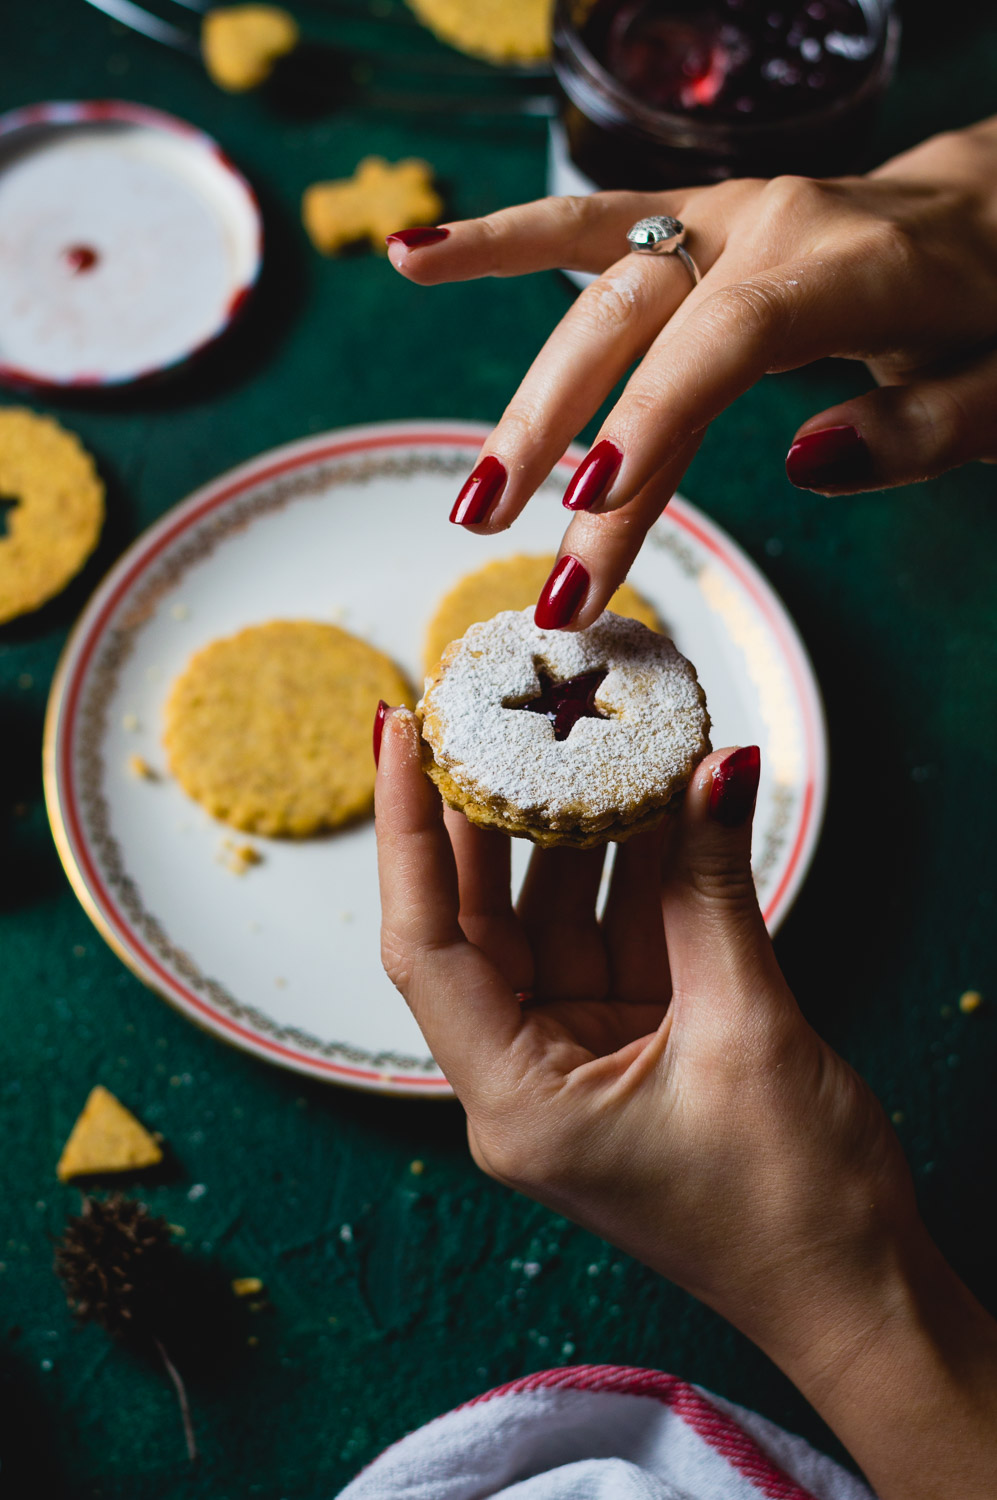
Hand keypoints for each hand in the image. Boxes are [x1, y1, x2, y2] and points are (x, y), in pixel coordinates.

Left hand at [374, 708, 996, 1498]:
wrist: (859, 1295)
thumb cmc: (794, 1208)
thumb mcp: (748, 1029)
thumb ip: (713, 891)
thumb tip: (712, 770)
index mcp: (518, 1102)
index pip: (425, 943)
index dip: (406, 831)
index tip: (400, 735)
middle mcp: (527, 1081)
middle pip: (482, 920)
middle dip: (491, 812)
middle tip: (495, 713)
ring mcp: (577, 1061)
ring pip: (555, 920)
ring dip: (579, 834)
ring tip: (587, 736)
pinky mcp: (628, 1048)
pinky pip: (616, 939)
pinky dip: (637, 876)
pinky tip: (655, 804)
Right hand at [387, 117, 996, 627]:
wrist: (993, 215)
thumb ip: (926, 425)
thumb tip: (805, 462)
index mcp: (849, 263)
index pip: (724, 342)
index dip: (651, 416)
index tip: (585, 503)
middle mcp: (768, 225)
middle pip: (635, 330)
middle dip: (563, 440)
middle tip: (514, 550)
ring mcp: (721, 216)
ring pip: (595, 295)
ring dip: (529, 399)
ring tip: (471, 501)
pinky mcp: (692, 221)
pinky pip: (588, 227)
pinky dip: (503, 246)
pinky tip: (416, 258)